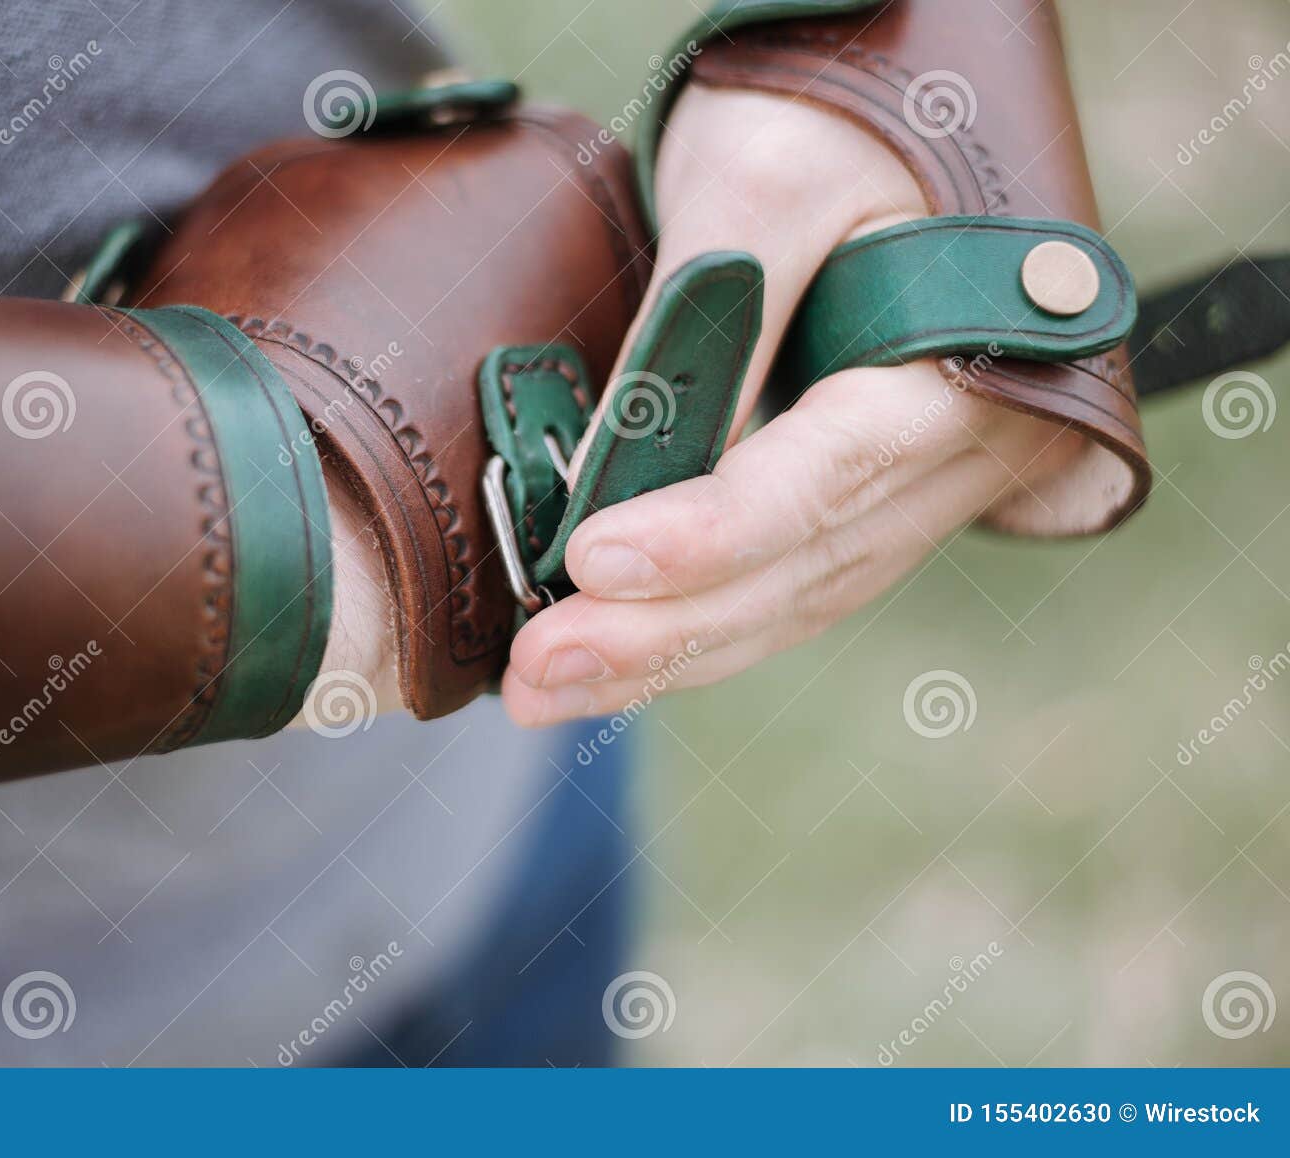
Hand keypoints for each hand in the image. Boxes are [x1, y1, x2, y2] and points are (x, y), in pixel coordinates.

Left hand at [500, 85, 1092, 726]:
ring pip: (793, 602)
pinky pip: (788, 585)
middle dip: (663, 631)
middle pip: (804, 570)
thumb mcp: (761, 179)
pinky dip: (697, 627)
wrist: (896, 127)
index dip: (710, 534)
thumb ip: (694, 320)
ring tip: (546, 687)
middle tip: (538, 668)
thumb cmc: (835, 126)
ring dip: (666, 655)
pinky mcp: (873, 503)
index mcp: (964, 367)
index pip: (825, 476)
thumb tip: (604, 473)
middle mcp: (964, 453)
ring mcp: (928, 492)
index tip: (593, 560)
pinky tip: (613, 660)